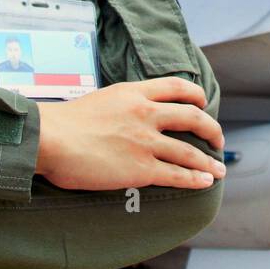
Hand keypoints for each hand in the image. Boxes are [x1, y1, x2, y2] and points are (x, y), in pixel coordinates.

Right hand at [35, 77, 226, 191]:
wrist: (50, 139)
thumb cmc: (63, 123)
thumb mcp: (100, 99)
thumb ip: (120, 105)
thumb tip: (126, 115)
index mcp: (133, 93)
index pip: (176, 87)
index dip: (196, 95)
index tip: (202, 103)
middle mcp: (145, 114)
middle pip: (192, 117)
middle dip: (211, 129)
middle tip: (218, 139)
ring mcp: (145, 142)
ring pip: (189, 151)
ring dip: (209, 161)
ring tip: (219, 169)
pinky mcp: (141, 169)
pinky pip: (177, 174)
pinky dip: (196, 179)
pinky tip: (205, 182)